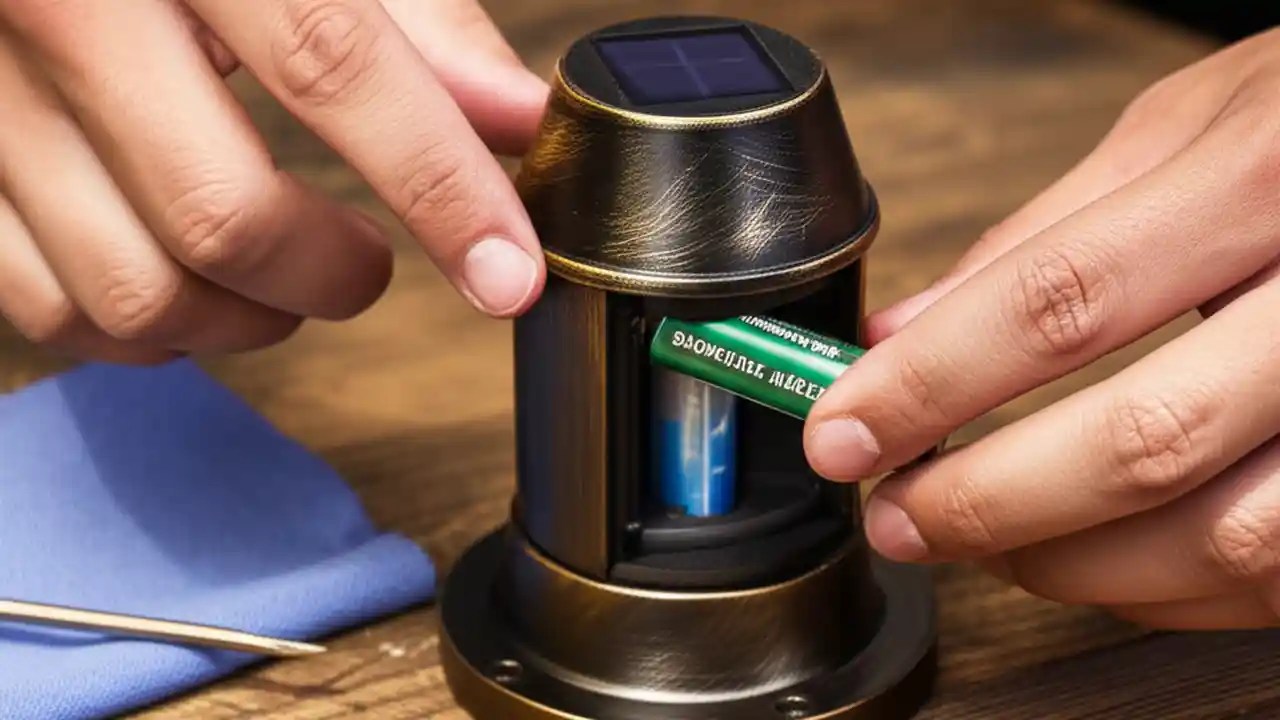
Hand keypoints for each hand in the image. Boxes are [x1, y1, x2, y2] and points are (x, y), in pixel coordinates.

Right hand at [0, 0, 546, 363]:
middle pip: (221, 214)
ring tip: (287, 280)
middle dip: (333, 276)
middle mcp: (58, 5)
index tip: (510, 274)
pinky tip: (194, 285)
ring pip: (132, 290)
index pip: (332, 68)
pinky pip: (48, 307)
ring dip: (245, 319)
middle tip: (370, 264)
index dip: (440, 189)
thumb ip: (420, 24)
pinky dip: (149, 330)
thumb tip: (520, 119)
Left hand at [805, 28, 1279, 629]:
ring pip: (1223, 539)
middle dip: (988, 501)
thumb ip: (1041, 235)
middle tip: (896, 513)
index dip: (931, 381)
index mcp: (1269, 178)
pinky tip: (1095, 555)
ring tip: (982, 542)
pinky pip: (1276, 576)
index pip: (1061, 301)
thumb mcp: (1191, 129)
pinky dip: (1164, 587)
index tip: (841, 429)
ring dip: (1071, 565)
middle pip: (1142, 441)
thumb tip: (901, 330)